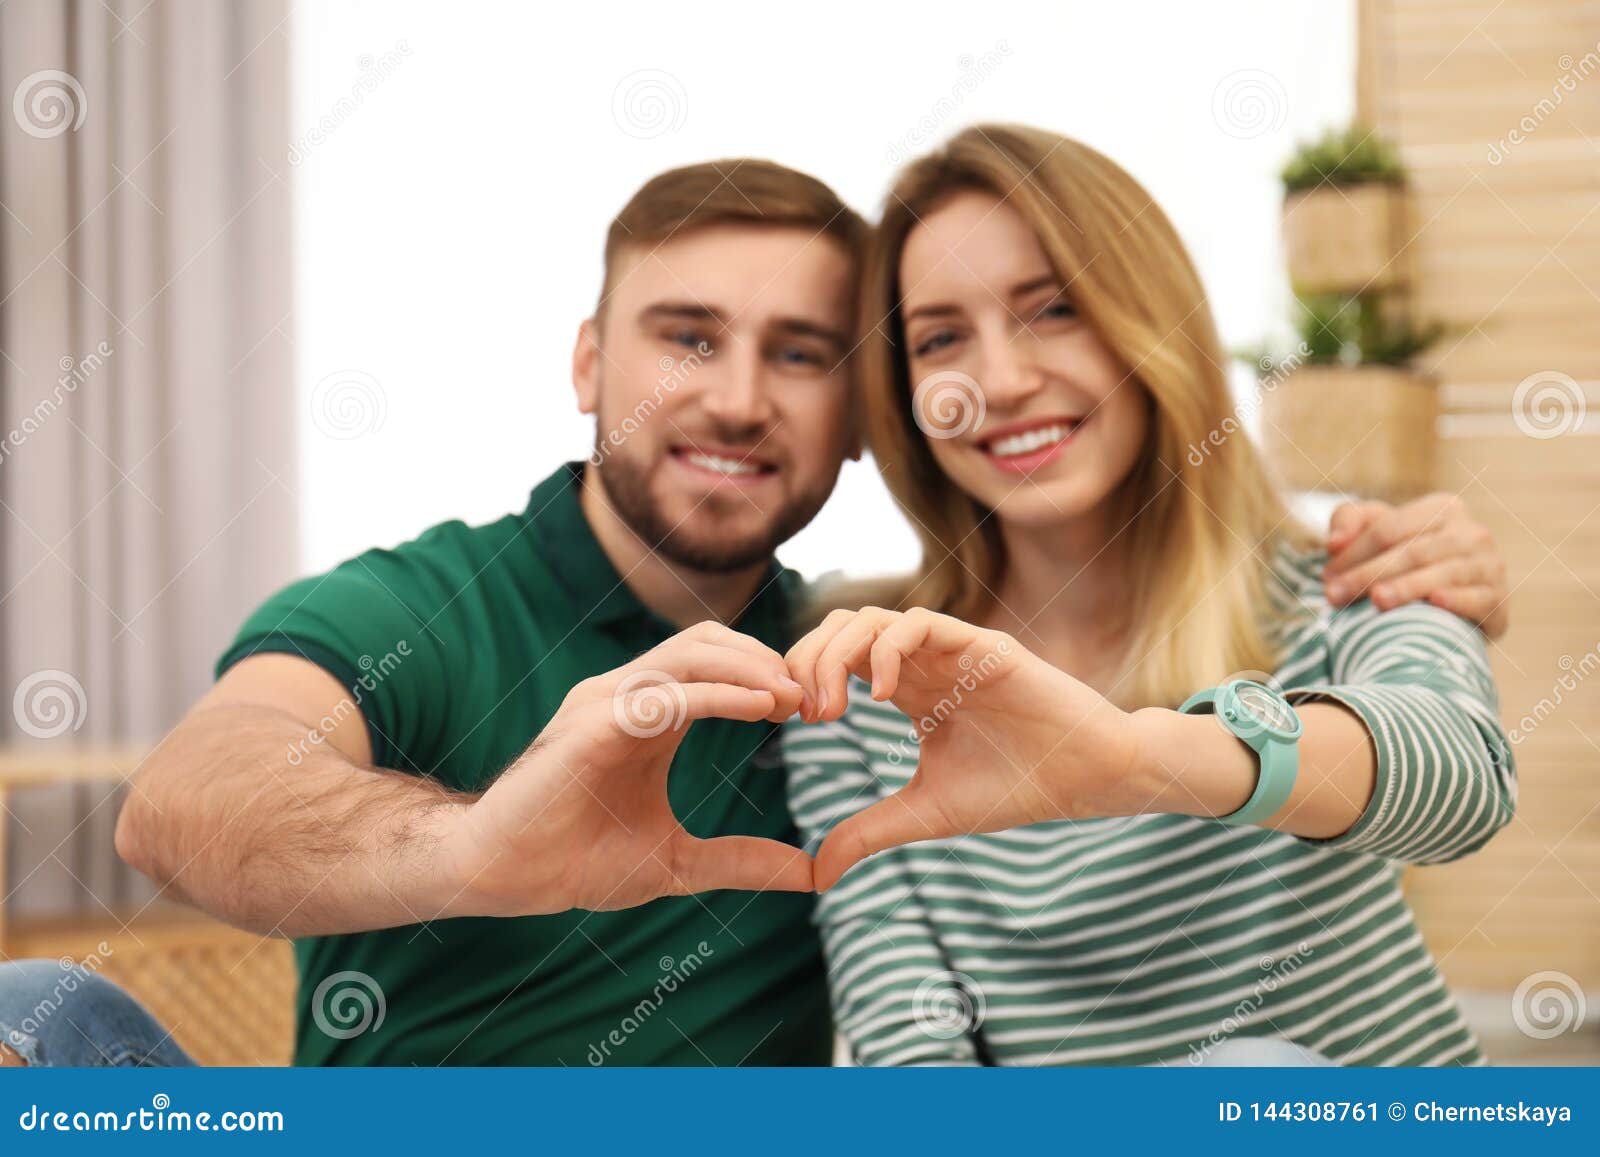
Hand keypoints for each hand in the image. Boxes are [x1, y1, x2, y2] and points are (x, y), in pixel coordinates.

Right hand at [438, 621, 809, 915]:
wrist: (505, 876)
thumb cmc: (576, 860)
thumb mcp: (678, 864)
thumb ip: (742, 861)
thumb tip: (812, 876)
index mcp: (649, 716)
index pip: (716, 662)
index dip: (768, 673)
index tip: (814, 708)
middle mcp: (627, 696)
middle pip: (707, 641)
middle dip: (765, 659)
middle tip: (812, 697)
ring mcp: (605, 704)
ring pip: (687, 654)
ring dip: (748, 668)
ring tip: (791, 697)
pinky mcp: (588, 725)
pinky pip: (659, 694)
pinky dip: (714, 693)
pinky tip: (757, 708)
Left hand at [786, 607, 1150, 890]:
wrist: (1087, 779)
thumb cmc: (1015, 788)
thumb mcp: (925, 814)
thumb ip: (869, 832)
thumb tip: (815, 874)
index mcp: (908, 688)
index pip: (835, 656)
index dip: (802, 677)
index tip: (789, 722)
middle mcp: (923, 661)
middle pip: (842, 627)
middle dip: (807, 660)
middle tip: (804, 714)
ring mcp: (951, 649)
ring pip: (872, 619)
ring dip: (837, 656)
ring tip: (832, 709)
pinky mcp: (982, 646)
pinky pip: (920, 624)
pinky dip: (888, 651)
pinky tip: (881, 698)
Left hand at [1324, 493, 1509, 638]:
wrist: (1453, 603)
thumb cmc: (1404, 560)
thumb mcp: (1376, 533)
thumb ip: (1350, 522)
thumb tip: (1334, 542)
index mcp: (1443, 508)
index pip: (1390, 528)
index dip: (1355, 552)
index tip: (1327, 577)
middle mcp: (1472, 532)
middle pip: (1412, 551)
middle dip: (1369, 574)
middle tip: (1336, 596)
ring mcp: (1489, 564)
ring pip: (1443, 573)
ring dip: (1407, 587)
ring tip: (1376, 601)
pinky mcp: (1498, 598)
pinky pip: (1477, 598)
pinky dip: (1456, 599)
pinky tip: (1434, 602)